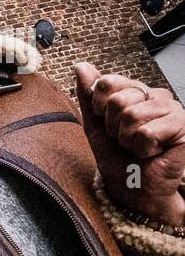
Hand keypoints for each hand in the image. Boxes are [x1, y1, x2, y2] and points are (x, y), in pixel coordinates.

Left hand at [74, 63, 184, 226]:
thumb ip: (88, 96)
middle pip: (117, 100)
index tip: (109, 126)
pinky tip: (153, 153)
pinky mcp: (184, 126)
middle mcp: (156, 96)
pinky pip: (147, 133)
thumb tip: (81, 66)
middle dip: (114, 127)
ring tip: (139, 147)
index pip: (106, 83)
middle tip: (126, 141)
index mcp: (136, 92)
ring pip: (132, 116)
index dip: (99, 110)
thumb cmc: (120, 160)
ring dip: (128, 140)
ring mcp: (173, 109)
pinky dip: (143, 149)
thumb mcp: (95, 127)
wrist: (136, 190)